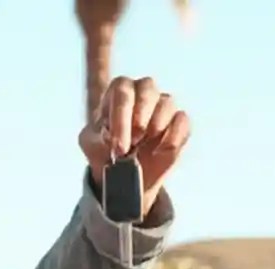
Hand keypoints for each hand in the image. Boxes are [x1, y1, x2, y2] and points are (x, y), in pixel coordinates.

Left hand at [79, 76, 190, 217]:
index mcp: (119, 92)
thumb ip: (97, 136)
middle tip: (132, 141)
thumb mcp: (92, 145)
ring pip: (167, 103)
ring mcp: (163, 107)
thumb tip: (109, 135)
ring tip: (142, 146)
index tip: (117, 145)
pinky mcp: (179, 124)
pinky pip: (182, 121)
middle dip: (140, 116)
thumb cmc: (105, 151)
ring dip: (155, 126)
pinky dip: (172, 137)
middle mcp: (143, 93)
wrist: (124, 175)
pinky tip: (159, 151)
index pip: (122, 91)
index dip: (120, 116)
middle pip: (147, 87)